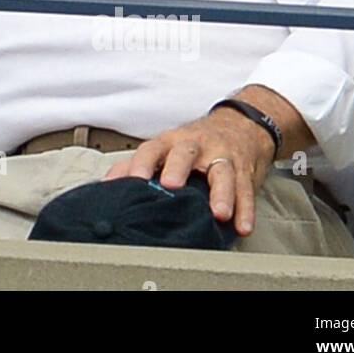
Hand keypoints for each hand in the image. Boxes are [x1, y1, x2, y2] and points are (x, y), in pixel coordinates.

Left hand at [103, 108, 276, 235]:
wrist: (240, 126)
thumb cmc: (195, 144)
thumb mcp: (165, 148)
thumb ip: (136, 164)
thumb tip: (107, 184)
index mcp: (171, 142)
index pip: (152, 149)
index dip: (141, 163)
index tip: (134, 180)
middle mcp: (195, 146)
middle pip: (185, 153)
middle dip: (177, 168)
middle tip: (171, 186)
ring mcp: (222, 156)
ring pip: (222, 172)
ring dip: (221, 194)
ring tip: (218, 213)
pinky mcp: (245, 171)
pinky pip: (246, 190)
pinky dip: (246, 209)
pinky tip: (242, 226)